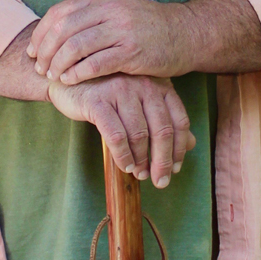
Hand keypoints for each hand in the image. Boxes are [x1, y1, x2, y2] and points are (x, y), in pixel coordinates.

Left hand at [29, 0, 192, 84]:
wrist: (186, 33)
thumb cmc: (149, 26)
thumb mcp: (119, 9)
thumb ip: (92, 15)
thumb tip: (58, 28)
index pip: (59, 12)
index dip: (41, 33)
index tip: (32, 50)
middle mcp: (109, 10)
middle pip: (63, 30)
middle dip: (46, 51)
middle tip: (40, 68)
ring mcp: (121, 30)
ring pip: (75, 47)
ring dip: (58, 65)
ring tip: (53, 76)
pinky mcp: (131, 51)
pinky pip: (95, 64)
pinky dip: (77, 74)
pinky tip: (70, 81)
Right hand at [46, 72, 195, 186]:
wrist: (68, 78)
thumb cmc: (108, 92)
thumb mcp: (141, 102)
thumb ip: (165, 119)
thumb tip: (192, 144)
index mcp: (159, 85)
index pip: (179, 121)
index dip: (179, 149)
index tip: (175, 168)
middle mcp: (144, 85)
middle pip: (162, 130)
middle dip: (163, 161)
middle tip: (160, 181)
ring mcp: (121, 91)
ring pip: (139, 135)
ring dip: (141, 160)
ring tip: (139, 174)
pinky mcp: (98, 101)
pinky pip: (116, 135)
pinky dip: (122, 155)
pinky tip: (124, 165)